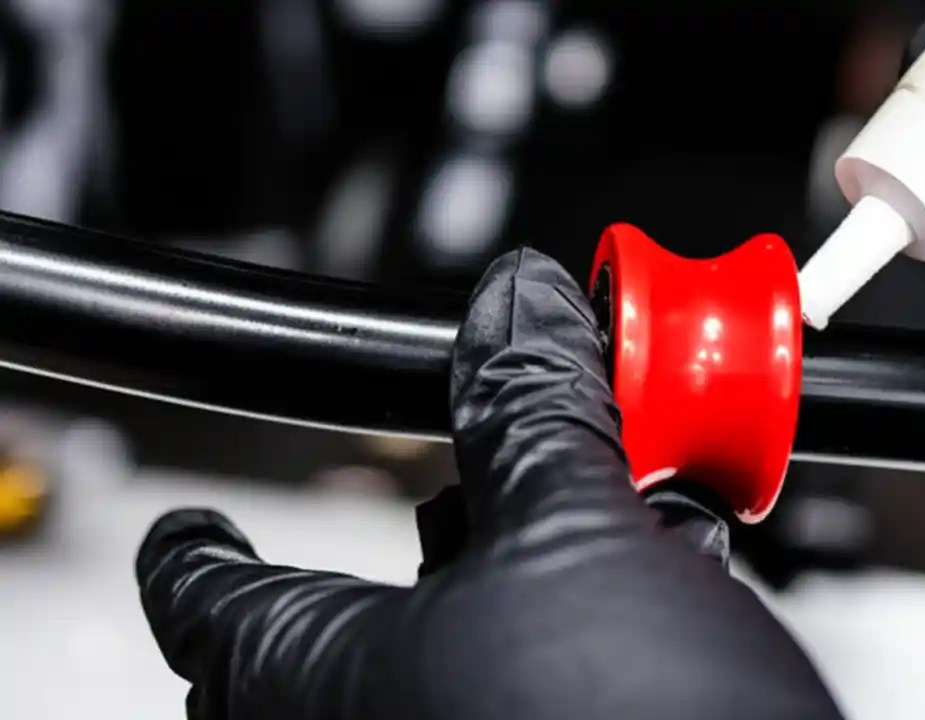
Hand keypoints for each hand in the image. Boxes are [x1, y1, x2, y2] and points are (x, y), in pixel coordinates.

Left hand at [135, 249, 842, 719]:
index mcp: (315, 679)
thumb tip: (519, 308)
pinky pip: (516, 692)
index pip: (201, 596)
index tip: (198, 519)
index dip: (197, 543)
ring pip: (447, 655)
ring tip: (614, 514)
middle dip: (427, 534)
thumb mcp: (575, 535)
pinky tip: (661, 591)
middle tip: (474, 484)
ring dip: (524, 574)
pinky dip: (574, 631)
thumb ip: (533, 411)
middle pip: (336, 621)